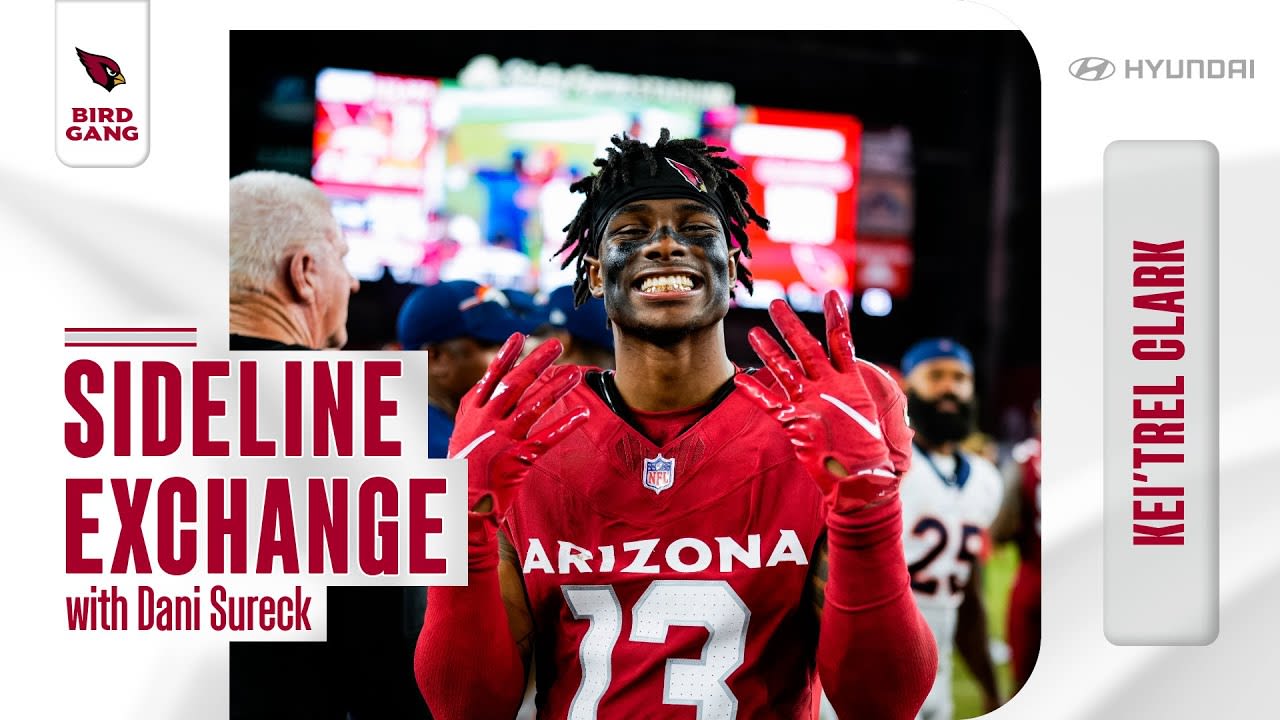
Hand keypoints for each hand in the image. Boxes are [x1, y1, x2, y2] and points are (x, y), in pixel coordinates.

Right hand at [448, 333, 588, 514]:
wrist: (457, 506)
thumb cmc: (461, 470)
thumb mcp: (462, 434)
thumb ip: (476, 411)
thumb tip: (487, 386)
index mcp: (472, 413)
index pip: (491, 377)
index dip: (507, 355)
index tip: (520, 336)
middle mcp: (486, 421)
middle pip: (516, 384)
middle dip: (537, 362)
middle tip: (557, 345)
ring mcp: (502, 439)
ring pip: (534, 407)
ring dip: (557, 388)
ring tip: (576, 373)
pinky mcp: (517, 459)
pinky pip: (546, 439)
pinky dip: (565, 425)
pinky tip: (583, 414)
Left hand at [736, 291, 911, 512]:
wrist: (864, 479)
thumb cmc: (870, 451)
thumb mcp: (871, 417)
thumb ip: (860, 396)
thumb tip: (862, 383)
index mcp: (852, 382)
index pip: (843, 341)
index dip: (837, 317)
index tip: (832, 295)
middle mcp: (830, 386)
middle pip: (807, 347)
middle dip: (789, 325)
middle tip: (775, 304)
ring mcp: (811, 402)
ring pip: (785, 369)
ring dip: (768, 350)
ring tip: (753, 332)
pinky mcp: (795, 422)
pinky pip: (769, 403)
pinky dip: (753, 391)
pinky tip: (738, 379)